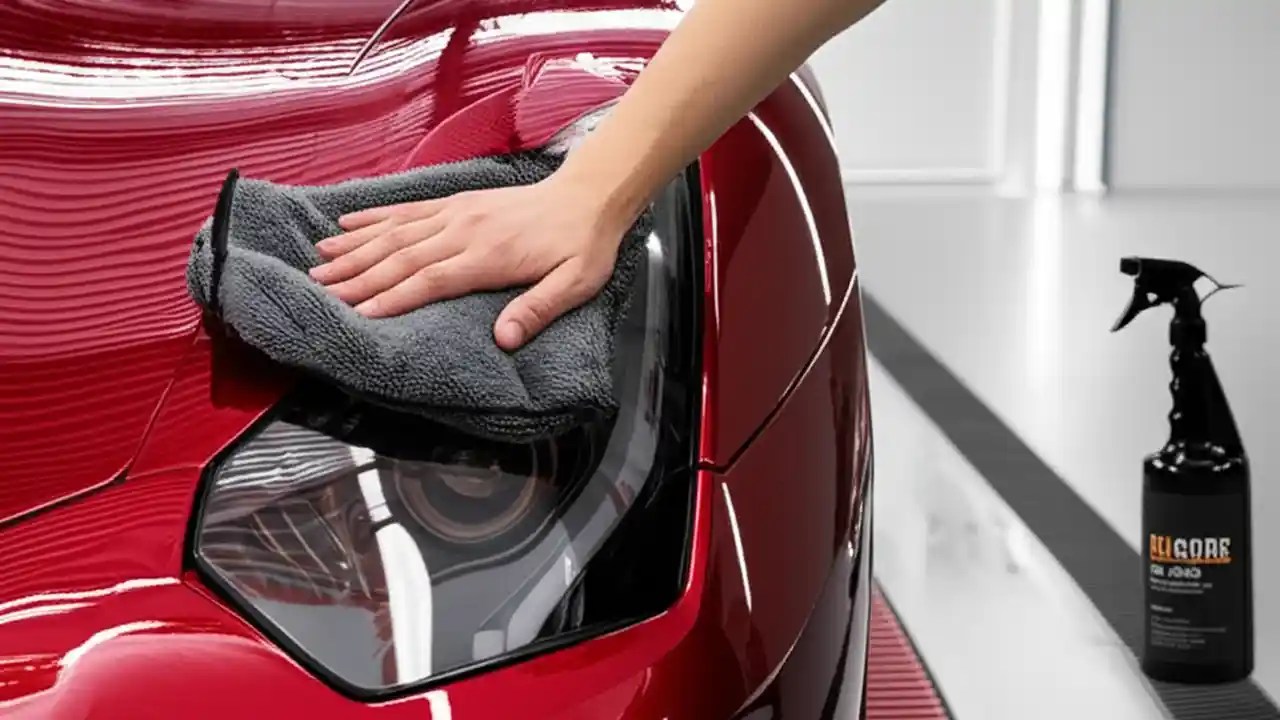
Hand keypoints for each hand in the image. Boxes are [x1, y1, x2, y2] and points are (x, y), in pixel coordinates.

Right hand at [308, 174, 637, 350]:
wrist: (589, 196)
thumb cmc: (583, 246)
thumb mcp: (575, 284)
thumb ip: (538, 310)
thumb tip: (505, 339)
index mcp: (489, 256)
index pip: (430, 280)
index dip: (392, 297)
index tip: (356, 312)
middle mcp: (464, 231)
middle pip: (401, 256)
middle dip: (358, 275)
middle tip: (319, 290)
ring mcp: (457, 213)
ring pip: (396, 232)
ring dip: (356, 248)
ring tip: (319, 262)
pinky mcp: (457, 203)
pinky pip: (408, 210)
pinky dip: (375, 218)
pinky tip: (347, 226)